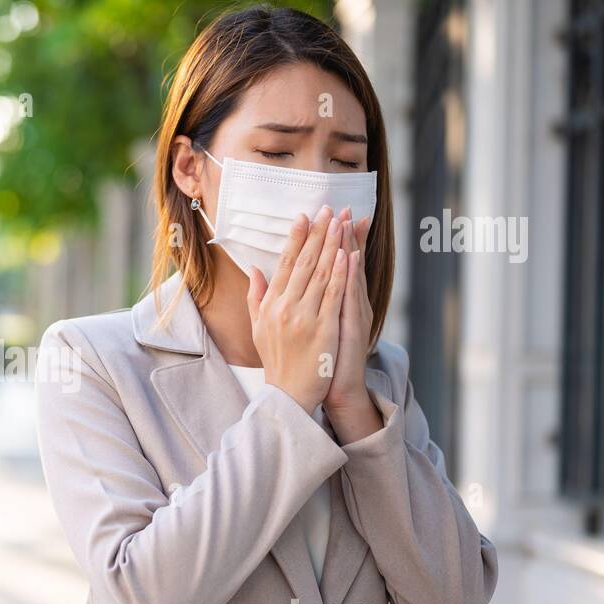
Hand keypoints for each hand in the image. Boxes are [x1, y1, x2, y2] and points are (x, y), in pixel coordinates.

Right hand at [245, 205, 347, 415]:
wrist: (288, 394)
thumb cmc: (277, 361)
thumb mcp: (259, 328)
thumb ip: (256, 297)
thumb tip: (256, 269)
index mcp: (270, 305)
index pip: (285, 264)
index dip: (296, 238)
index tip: (304, 216)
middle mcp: (285, 307)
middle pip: (304, 262)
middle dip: (318, 233)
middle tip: (328, 209)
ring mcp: (304, 317)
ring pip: (321, 273)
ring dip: (332, 244)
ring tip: (341, 221)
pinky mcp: (323, 328)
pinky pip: (333, 294)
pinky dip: (341, 272)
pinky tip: (347, 253)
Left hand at [325, 215, 382, 441]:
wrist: (335, 388)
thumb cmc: (323, 358)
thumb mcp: (314, 324)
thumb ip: (304, 298)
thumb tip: (289, 275)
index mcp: (336, 301)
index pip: (333, 264)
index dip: (333, 240)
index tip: (332, 214)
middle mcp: (348, 304)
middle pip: (344, 263)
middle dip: (342, 235)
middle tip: (343, 208)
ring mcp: (352, 314)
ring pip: (349, 274)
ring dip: (348, 246)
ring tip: (346, 222)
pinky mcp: (351, 327)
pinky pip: (349, 298)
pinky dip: (349, 277)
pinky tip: (349, 257)